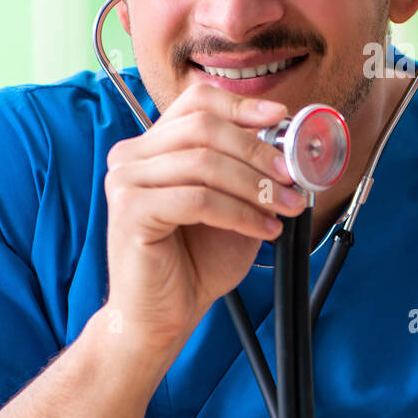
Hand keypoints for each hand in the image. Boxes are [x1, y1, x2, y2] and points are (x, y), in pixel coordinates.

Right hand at [102, 82, 307, 359]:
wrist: (163, 314)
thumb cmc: (195, 261)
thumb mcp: (231, 203)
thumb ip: (247, 169)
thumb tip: (287, 142)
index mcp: (153, 146)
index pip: (197, 102)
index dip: (241, 104)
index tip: (280, 117)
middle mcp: (132, 156)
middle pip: (205, 128)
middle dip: (258, 151)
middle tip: (291, 176)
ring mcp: (126, 181)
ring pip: (204, 164)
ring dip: (255, 186)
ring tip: (285, 208)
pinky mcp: (131, 211)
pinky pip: (198, 200)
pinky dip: (240, 213)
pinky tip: (263, 229)